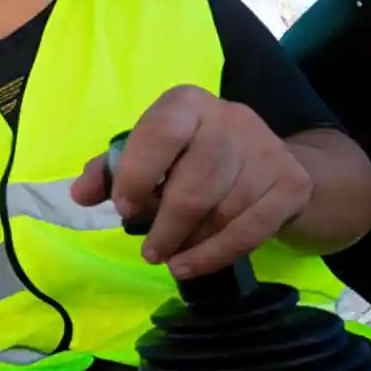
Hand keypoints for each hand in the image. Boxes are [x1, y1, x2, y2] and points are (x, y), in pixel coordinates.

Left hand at [70, 85, 313, 278]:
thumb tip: (79, 194)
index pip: (162, 132)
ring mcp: (267, 151)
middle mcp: (230, 119)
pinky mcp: (291, 184)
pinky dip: (214, 255)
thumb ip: (111, 170)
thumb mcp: (147, 153)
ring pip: (223, 212)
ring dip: (188, 243)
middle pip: (196, 184)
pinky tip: (188, 266)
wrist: (269, 163)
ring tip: (167, 256)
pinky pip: (250, 231)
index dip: (138, 174)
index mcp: (186, 104)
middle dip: (166, 226)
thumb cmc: (191, 156)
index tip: (124, 207)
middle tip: (148, 250)